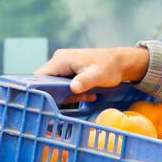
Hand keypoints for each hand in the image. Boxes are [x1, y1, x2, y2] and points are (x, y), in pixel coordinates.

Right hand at [35, 47, 149, 101]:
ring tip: (87, 96)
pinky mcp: (70, 71)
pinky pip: (65, 84)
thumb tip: (73, 88)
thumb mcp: (98, 76)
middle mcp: (59, 61)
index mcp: (61, 60)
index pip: (40, 76)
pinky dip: (74, 91)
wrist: (121, 62)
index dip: (41, 89)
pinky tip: (88, 95)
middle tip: (76, 100)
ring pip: (57, 84)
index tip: (50, 101)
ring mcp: (64, 65)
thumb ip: (85, 81)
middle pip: (47, 82)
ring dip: (69, 94)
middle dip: (59, 94)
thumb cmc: (110, 67)